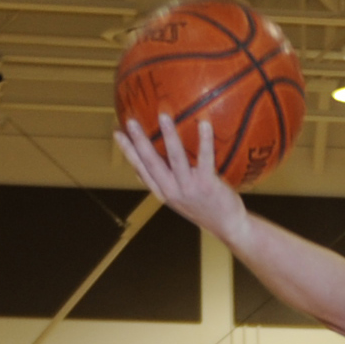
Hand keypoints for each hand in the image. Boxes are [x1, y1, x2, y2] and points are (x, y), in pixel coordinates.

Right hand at [115, 111, 241, 234]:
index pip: (141, 169)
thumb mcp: (179, 198)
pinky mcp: (207, 186)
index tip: (117, 132)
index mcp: (163, 192)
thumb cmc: (204, 207)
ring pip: (176, 159)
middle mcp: (172, 191)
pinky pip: (205, 160)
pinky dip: (204, 141)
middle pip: (152, 163)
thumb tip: (152, 162)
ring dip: (169, 137)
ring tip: (163, 117)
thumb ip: (166, 181)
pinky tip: (204, 124)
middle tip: (131, 121)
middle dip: (139, 142)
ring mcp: (189, 189)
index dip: (128, 151)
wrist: (227, 226)